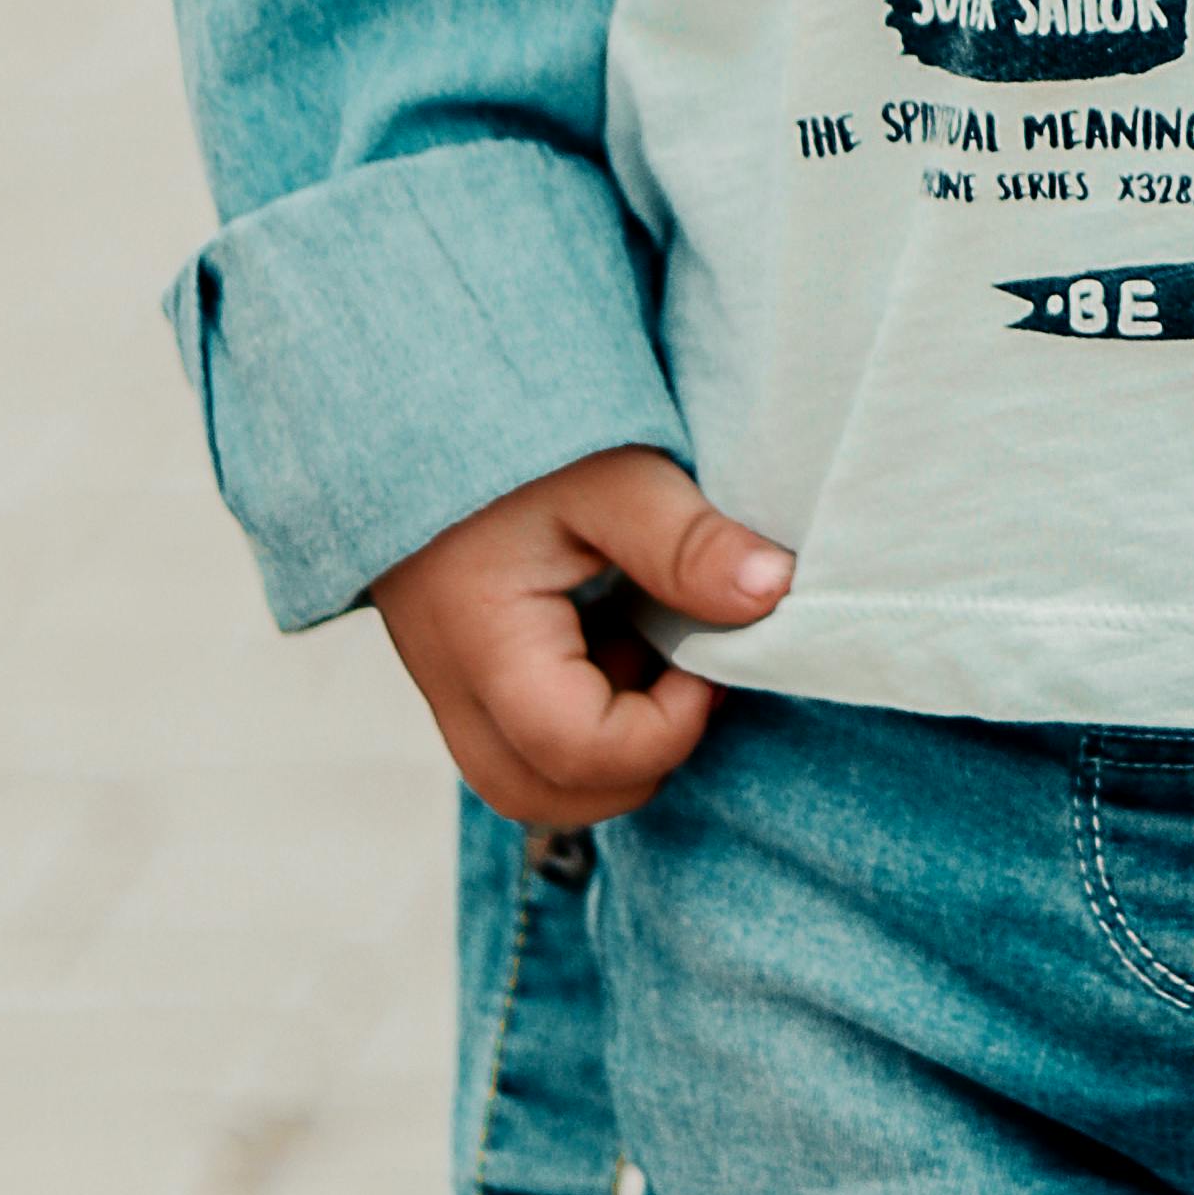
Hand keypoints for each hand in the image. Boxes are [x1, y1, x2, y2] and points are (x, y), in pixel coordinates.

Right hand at [367, 446, 792, 830]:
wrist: (420, 400)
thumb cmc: (512, 431)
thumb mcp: (612, 472)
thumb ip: (688, 541)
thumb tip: (774, 593)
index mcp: (481, 641)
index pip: (574, 751)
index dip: (664, 730)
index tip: (708, 664)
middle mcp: (450, 682)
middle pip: (540, 794)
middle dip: (636, 764)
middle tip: (687, 679)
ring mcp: (448, 682)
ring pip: (527, 777)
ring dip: (608, 747)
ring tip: (652, 655)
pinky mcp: (463, 669)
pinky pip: (522, 737)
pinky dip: (584, 717)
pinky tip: (620, 640)